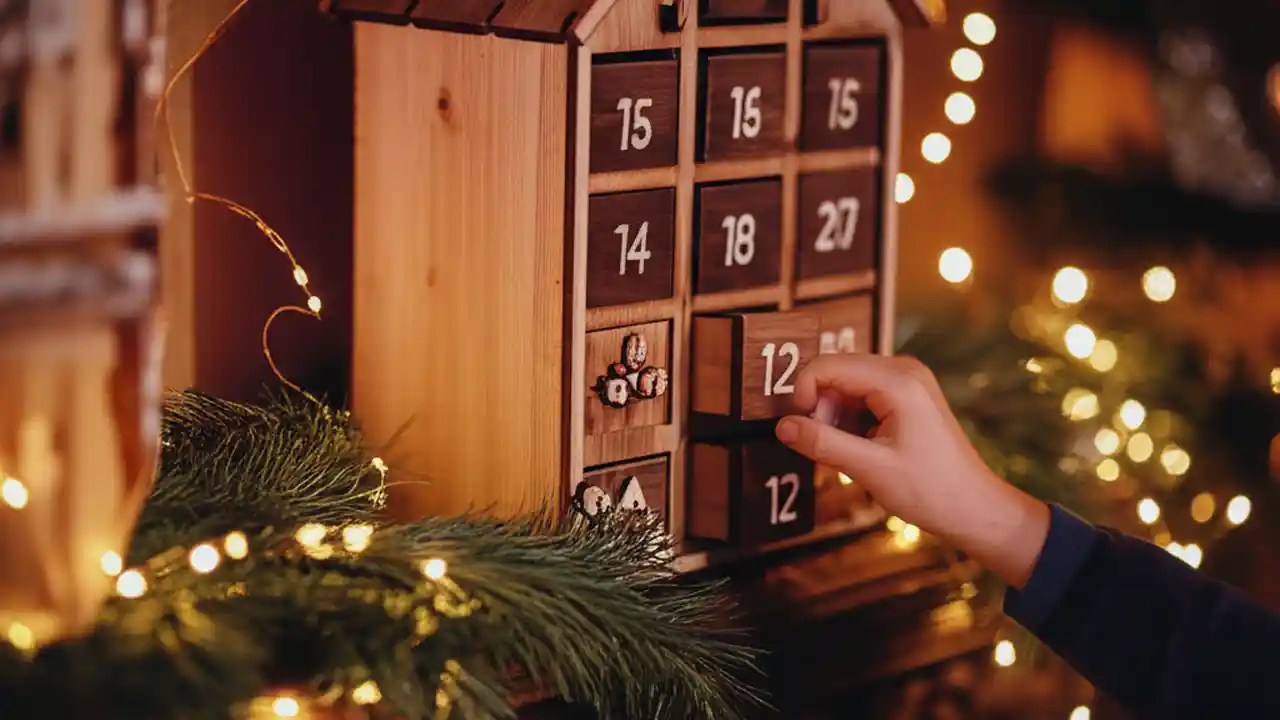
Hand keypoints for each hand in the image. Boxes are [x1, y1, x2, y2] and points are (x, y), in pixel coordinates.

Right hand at [774, 354, 1049, 588]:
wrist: (974, 508)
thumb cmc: (930, 491)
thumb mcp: (869, 468)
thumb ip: (822, 444)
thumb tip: (782, 426)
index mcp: (898, 381)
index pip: (827, 365)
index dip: (803, 394)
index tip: (800, 430)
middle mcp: (903, 370)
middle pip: (835, 372)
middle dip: (821, 409)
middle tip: (829, 449)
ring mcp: (907, 381)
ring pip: (845, 385)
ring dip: (835, 417)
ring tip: (851, 454)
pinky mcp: (906, 395)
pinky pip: (861, 396)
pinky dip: (850, 420)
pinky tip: (862, 449)